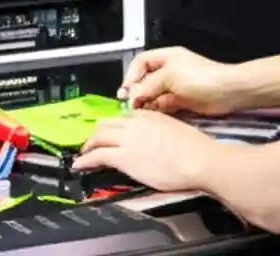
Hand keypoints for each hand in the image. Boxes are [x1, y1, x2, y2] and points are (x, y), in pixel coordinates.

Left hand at [72, 110, 223, 191]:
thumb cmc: (195, 149)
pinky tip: (80, 164)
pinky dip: (85, 160)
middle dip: (96, 134)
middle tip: (92, 143)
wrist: (199, 159)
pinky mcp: (124, 157)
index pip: (123, 117)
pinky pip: (97, 156)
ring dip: (88, 146)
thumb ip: (160, 130)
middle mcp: (135, 123)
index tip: (110, 134)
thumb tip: (156, 139)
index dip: (114, 127)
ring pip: (98, 137)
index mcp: (149, 115)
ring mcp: (128, 139)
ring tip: (84, 153)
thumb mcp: (176, 129)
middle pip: (105, 124)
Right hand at [120, 47, 242, 115]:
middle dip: (137, 91)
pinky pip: (163, 105)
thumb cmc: (200, 77)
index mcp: (166, 58)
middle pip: (145, 80)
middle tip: (131, 103)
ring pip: (153, 94)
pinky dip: (157, 109)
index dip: (131, 75)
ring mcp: (175, 86)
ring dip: (146, 102)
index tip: (126, 90)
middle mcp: (169, 71)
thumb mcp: (169, 76)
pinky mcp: (181, 101)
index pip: (140, 63)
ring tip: (142, 110)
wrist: (227, 92)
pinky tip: (154, 115)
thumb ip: (148, 85)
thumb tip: (133, 96)